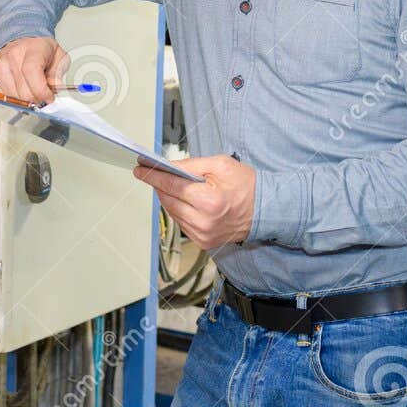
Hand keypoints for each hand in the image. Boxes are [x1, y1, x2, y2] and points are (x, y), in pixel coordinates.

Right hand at [0, 36, 67, 105]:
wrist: (22, 39)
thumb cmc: (40, 49)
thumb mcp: (59, 57)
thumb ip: (59, 75)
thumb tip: (54, 91)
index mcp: (32, 49)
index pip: (31, 73)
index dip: (41, 91)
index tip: (49, 98)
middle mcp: (13, 56)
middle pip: (23, 91)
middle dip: (36, 99)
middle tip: (42, 96)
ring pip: (13, 98)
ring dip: (25, 100)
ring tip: (31, 90)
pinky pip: (1, 97)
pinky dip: (12, 99)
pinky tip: (19, 92)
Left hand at [134, 155, 254, 251]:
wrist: (265, 209)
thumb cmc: (247, 186)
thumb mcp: (221, 164)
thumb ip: (192, 164)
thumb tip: (169, 166)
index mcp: (209, 201)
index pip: (171, 186)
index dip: (153, 176)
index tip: (140, 169)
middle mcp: (204, 222)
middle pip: (168, 200)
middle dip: (158, 185)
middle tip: (151, 173)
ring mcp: (203, 235)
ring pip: (173, 213)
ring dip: (168, 198)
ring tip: (168, 184)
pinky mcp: (204, 242)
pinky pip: (182, 223)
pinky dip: (179, 210)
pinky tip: (182, 200)